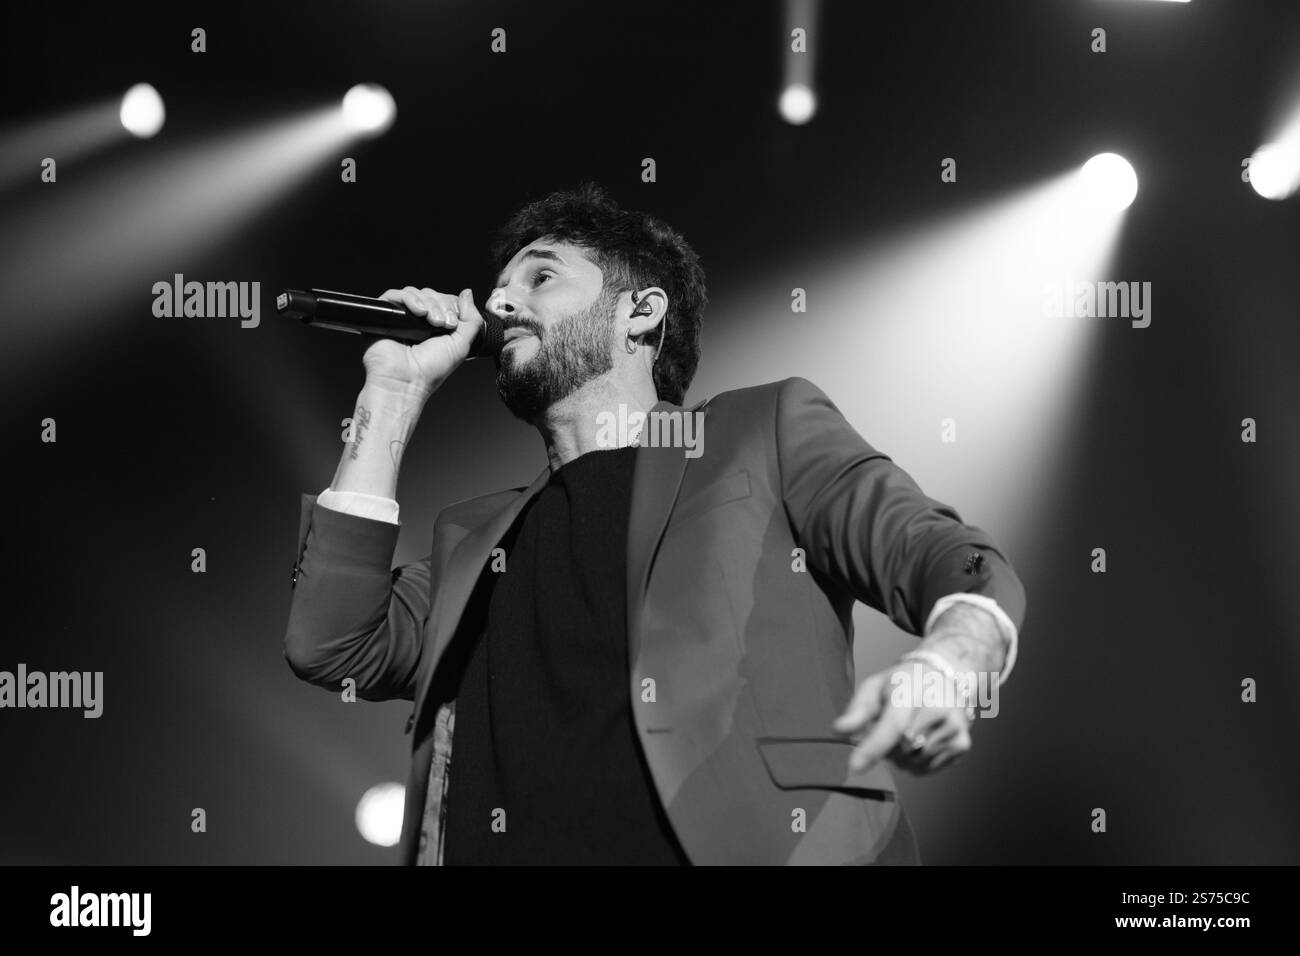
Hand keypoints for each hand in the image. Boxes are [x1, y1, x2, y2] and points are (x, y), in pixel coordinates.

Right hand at [362, 286, 484, 396]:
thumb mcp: (461, 345)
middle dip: (441, 305)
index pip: (445, 300)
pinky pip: (395, 295)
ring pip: (416, 292)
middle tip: (444, 324)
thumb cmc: (430, 370)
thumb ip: (471, 319)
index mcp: (436, 327)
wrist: (406, 381)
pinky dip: (411, 299)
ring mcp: (401, 317)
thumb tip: (467, 294)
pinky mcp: (385, 315)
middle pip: (431, 294)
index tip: (453, 321)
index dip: (451, 305)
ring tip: (432, 321)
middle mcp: (418, 321)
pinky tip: (419, 312)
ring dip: (429, 303)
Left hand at [832, 660, 972, 775]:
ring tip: (906, 731)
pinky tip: (920, 740)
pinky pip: (927, 769)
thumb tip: (838, 730)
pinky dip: (916, 761)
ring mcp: (954, 728)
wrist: (942, 676)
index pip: (893, 725)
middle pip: (901, 750)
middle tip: (889, 728)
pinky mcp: (962, 744)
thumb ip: (857, 710)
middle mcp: (939, 709)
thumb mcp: (874, 686)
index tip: (854, 766)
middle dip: (887, 748)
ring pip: (914, 763)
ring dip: (901, 757)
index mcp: (912, 691)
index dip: (873, 747)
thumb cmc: (902, 683)